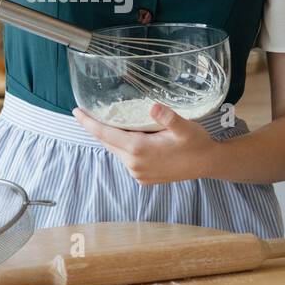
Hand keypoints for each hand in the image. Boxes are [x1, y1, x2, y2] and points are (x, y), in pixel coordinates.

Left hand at [72, 102, 216, 184]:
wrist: (208, 164)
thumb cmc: (196, 142)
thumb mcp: (184, 126)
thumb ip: (168, 117)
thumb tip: (152, 107)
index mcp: (139, 150)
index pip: (105, 134)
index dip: (88, 122)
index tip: (76, 111)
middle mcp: (134, 164)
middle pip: (107, 142)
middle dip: (96, 128)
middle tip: (87, 112)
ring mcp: (138, 174)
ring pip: (116, 151)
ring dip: (111, 138)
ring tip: (107, 122)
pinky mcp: (143, 178)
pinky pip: (126, 160)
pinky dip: (123, 148)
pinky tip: (127, 137)